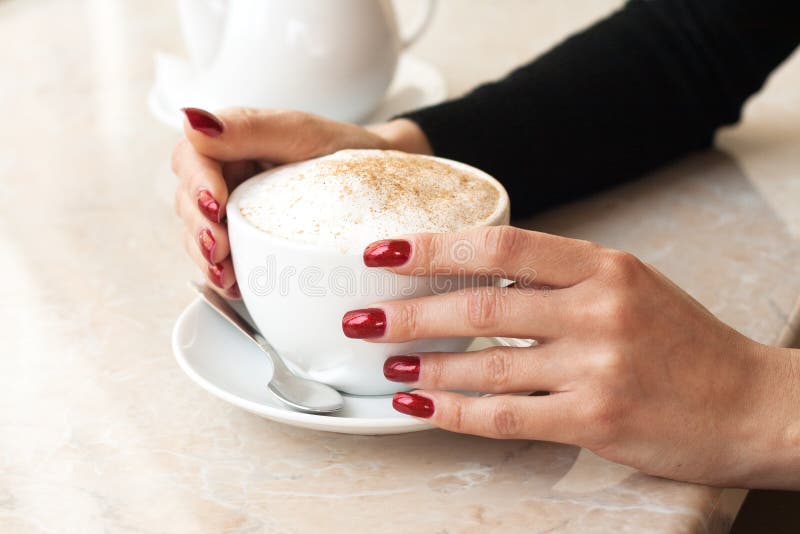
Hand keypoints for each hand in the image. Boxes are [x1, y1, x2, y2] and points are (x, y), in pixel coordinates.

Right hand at [171, 107, 430, 296]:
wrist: (382, 181)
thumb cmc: (346, 150)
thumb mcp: (303, 133)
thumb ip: (250, 127)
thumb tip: (194, 121)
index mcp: (232, 141)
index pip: (192, 158)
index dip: (196, 183)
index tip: (214, 206)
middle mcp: (227, 175)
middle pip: (189, 202)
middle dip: (199, 230)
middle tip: (219, 251)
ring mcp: (237, 210)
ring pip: (199, 234)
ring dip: (206, 257)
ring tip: (226, 276)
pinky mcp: (249, 239)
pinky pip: (224, 258)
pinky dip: (225, 273)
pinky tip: (236, 285)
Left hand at [344, 226, 799, 487]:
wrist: (752, 404)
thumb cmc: (685, 343)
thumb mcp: (629, 285)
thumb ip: (560, 278)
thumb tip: (480, 275)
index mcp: (603, 266)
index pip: (501, 245)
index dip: (434, 247)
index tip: (385, 250)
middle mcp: (598, 310)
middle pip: (480, 306)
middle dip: (409, 312)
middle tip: (362, 317)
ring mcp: (597, 367)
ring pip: (485, 365)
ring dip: (423, 366)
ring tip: (383, 365)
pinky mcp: (596, 420)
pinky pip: (506, 416)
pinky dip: (454, 413)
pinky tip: (420, 408)